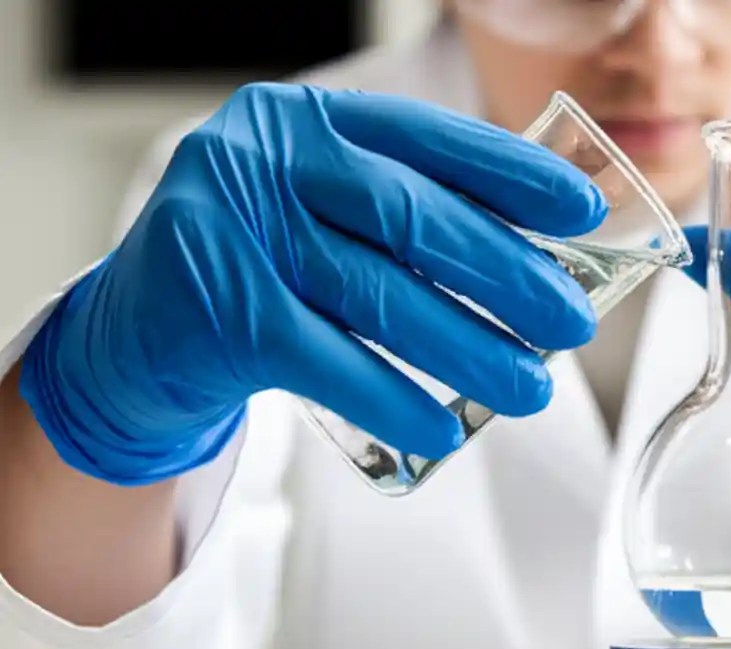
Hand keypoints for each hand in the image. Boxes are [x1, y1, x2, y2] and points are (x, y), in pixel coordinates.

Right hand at [21, 83, 603, 485]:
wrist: (132, 335)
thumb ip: (403, 218)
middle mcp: (267, 161)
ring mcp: (234, 232)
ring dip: (468, 348)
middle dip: (507, 273)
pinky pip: (328, 363)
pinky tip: (443, 428)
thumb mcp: (321, 214)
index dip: (514, 175)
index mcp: (308, 122)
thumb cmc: (257, 268)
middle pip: (412, 218)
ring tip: (528, 386)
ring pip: (378, 297)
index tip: (583, 212)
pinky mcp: (217, 313)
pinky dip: (393, 400)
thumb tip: (537, 264)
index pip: (429, 139)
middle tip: (571, 321)